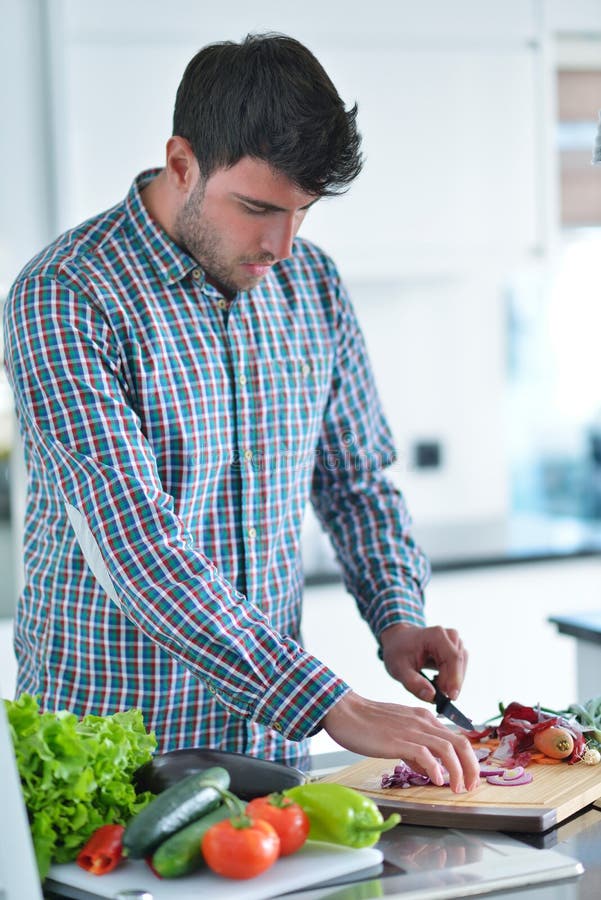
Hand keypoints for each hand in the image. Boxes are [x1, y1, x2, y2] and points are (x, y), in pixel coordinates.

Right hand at [323, 691, 479, 792]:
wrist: (344, 711)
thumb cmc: (367, 723)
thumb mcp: (398, 732)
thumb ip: (415, 749)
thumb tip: (428, 769)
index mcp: (424, 718)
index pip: (457, 738)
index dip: (468, 760)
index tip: (469, 777)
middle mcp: (423, 722)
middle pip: (460, 743)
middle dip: (471, 768)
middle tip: (470, 786)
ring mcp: (412, 730)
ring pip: (448, 749)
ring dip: (458, 772)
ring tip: (457, 788)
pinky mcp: (398, 740)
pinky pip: (425, 755)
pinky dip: (435, 769)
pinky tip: (435, 780)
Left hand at [379, 623, 467, 702]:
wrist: (397, 641)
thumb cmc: (397, 651)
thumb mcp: (398, 668)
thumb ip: (413, 683)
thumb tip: (431, 696)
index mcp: (436, 635)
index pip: (453, 658)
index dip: (455, 679)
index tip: (452, 697)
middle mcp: (449, 636)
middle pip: (459, 664)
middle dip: (451, 683)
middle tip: (438, 698)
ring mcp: (454, 642)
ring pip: (461, 668)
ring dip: (450, 681)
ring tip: (432, 685)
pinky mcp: (455, 650)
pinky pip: (459, 669)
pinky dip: (450, 679)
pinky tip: (436, 682)